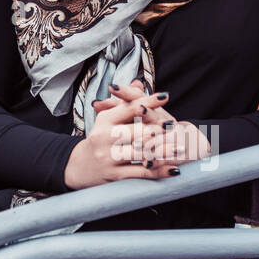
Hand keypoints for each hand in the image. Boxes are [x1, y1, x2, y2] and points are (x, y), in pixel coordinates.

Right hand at [63, 82, 191, 189]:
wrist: (80, 167)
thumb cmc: (99, 139)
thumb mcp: (107, 119)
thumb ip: (125, 102)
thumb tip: (138, 83)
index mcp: (104, 121)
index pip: (127, 108)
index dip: (147, 102)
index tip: (164, 96)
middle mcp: (105, 138)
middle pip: (132, 132)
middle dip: (153, 129)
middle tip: (171, 125)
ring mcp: (110, 158)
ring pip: (138, 153)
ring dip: (160, 151)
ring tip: (178, 148)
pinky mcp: (116, 175)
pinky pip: (141, 173)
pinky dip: (159, 171)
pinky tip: (173, 169)